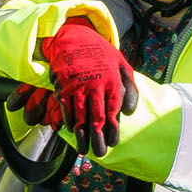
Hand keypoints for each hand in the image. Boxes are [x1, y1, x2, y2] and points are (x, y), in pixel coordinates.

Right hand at [29, 17, 127, 151]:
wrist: (75, 37)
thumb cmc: (101, 54)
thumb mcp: (122, 65)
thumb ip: (129, 88)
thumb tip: (129, 112)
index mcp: (112, 82)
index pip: (114, 112)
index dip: (113, 130)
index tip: (113, 143)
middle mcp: (95, 86)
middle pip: (96, 119)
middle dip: (97, 139)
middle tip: (99, 153)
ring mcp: (77, 86)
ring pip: (79, 117)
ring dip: (81, 135)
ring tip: (83, 150)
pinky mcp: (62, 86)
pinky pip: (65, 108)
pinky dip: (68, 121)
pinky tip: (71, 130)